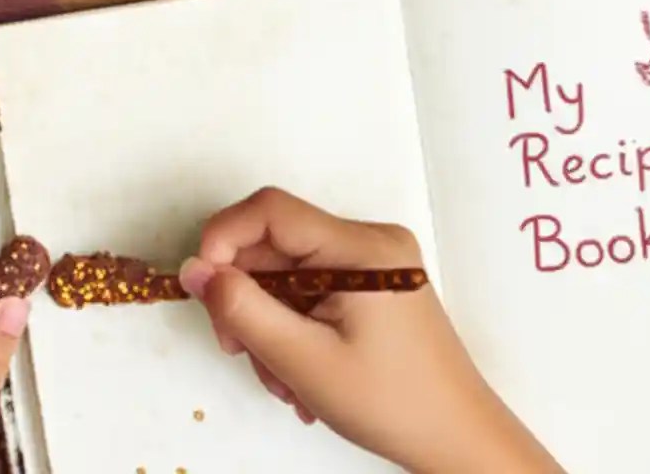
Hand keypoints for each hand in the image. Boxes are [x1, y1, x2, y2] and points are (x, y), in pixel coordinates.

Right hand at [178, 187, 561, 473]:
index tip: (204, 290)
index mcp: (362, 248)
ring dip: (268, 325)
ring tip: (284, 379)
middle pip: (274, 246)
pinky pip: (310, 291)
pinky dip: (293, 328)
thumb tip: (193, 269)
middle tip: (240, 352)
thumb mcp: (303, 359)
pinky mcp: (371, 286)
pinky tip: (301, 373)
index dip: (223, 240)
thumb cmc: (394, 403)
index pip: (270, 211)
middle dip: (247, 300)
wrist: (456, 438)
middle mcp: (370, 242)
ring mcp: (373, 264)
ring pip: (286, 274)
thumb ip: (241, 309)